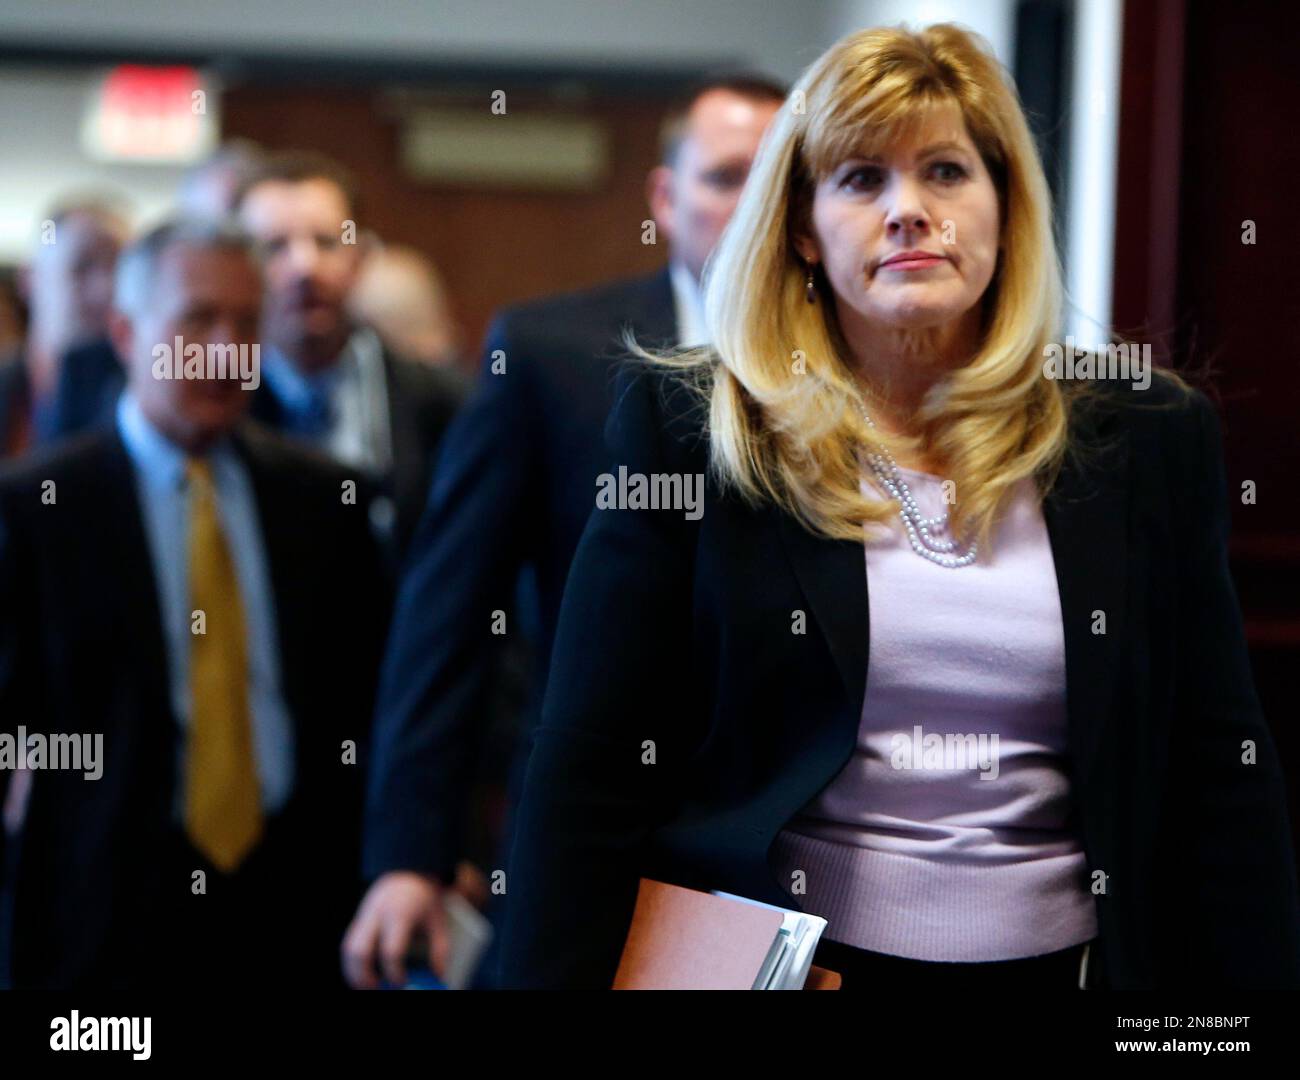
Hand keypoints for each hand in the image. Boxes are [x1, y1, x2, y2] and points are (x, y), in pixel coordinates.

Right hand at [341, 871, 447, 988]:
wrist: (410, 870)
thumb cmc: (425, 897)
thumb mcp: (438, 920)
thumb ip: (439, 949)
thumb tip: (439, 975)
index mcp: (400, 914)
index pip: (391, 950)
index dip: (394, 971)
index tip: (401, 983)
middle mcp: (378, 914)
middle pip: (360, 950)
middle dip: (364, 975)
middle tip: (376, 988)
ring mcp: (365, 914)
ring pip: (349, 947)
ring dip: (353, 971)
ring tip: (368, 985)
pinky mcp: (360, 917)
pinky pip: (349, 942)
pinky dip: (352, 961)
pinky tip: (362, 972)